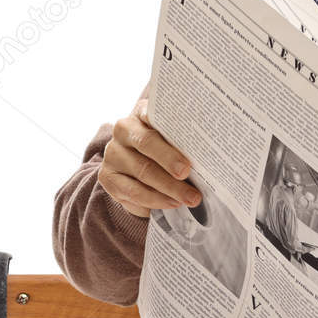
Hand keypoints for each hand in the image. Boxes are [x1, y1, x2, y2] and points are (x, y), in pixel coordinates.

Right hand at [99, 98, 199, 218]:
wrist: (138, 171)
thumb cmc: (166, 151)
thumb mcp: (174, 141)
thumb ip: (184, 141)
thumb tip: (210, 156)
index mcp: (141, 114)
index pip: (153, 114)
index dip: (170, 126)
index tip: (187, 144)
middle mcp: (123, 130)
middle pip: (147, 143)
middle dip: (170, 161)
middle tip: (187, 174)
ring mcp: (113, 154)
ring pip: (142, 171)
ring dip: (169, 187)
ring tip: (189, 198)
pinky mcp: (107, 177)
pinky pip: (132, 191)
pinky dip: (155, 199)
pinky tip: (172, 204)